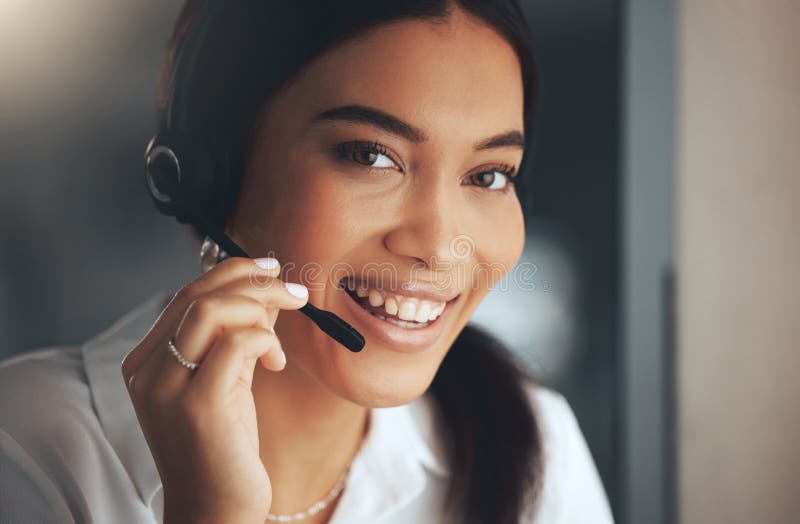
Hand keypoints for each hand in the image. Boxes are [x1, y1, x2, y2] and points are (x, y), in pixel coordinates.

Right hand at [120, 257, 308, 522]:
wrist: (215, 508)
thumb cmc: (223, 446)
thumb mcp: (228, 380)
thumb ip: (237, 336)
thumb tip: (267, 292)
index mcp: (147, 360)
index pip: (187, 295)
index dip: (233, 273)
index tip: (270, 269)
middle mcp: (147, 369)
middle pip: (198, 294)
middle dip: (254, 281)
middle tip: (293, 289)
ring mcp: (167, 387)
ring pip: (213, 309)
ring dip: (263, 304)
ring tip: (287, 328)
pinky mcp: (198, 404)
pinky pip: (238, 343)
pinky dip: (267, 339)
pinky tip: (277, 362)